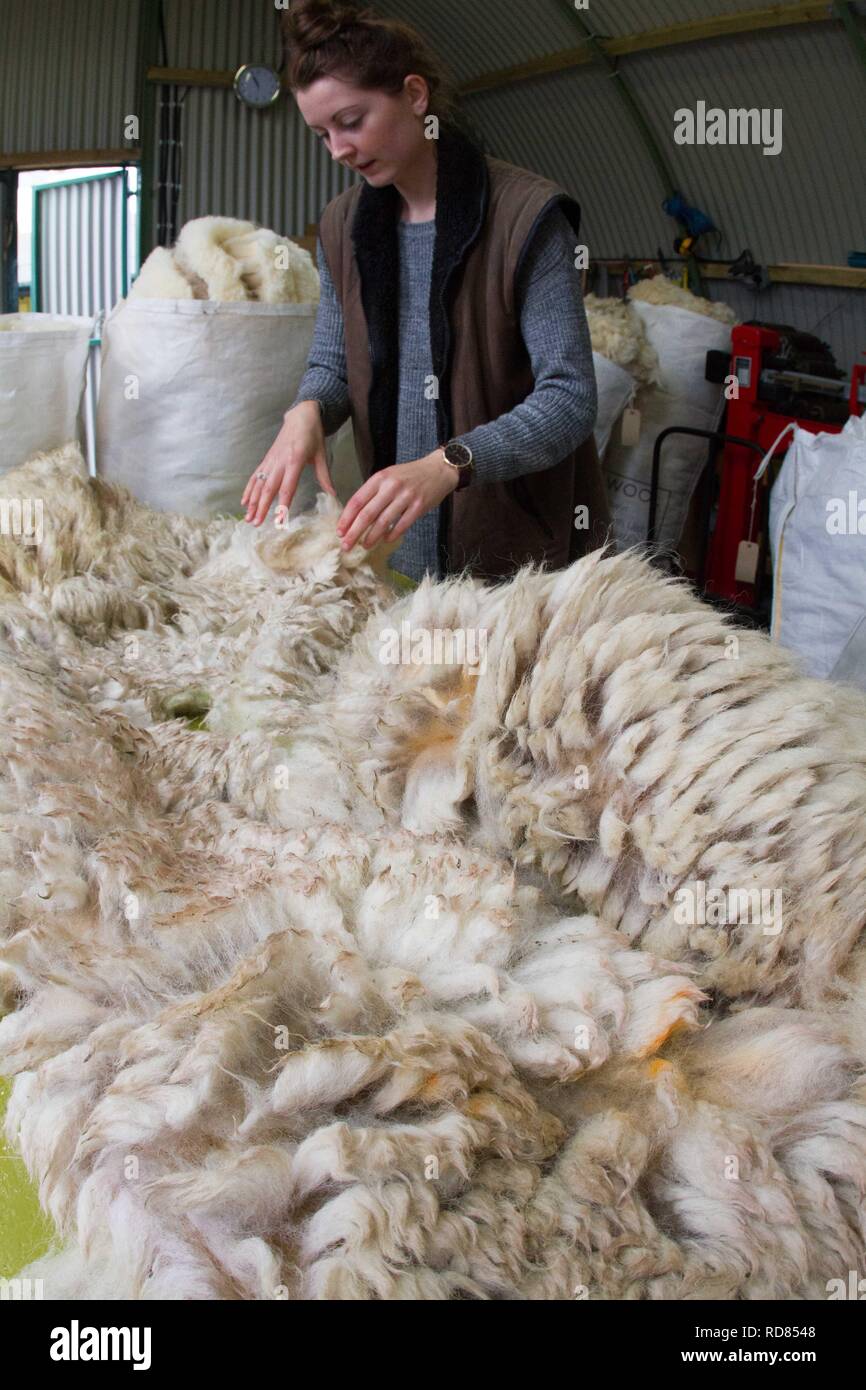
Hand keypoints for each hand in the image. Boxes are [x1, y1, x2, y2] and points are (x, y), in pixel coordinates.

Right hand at [242, 400, 335, 526]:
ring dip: (252, 501)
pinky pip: (255, 476)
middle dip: (260, 507)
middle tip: (255, 523)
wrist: (300, 416)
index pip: (287, 487)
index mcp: (295, 461)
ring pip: (259, 484)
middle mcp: (279, 462)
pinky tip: (244, 502)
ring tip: (248, 518)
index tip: (278, 520)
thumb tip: (333, 494)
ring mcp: (271, 461)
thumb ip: (325, 476)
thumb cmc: (313, 435)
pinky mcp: (266, 460)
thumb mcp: (321, 454)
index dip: (282, 504)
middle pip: (268, 489)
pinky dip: (249, 489)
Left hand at [336, 451, 457, 551]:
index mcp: (380, 478)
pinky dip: (392, 535)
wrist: (438, 469)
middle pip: (367, 514)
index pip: (357, 500)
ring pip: (383, 522)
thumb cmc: (409, 475)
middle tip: (346, 545)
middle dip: (354, 532)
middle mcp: (391, 486)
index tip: (340, 531)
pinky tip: (385, 540)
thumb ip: (373, 493)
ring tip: (365, 545)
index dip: (346, 518)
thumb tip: (355, 517)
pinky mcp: (419, 506)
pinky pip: (402, 525)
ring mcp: (406, 496)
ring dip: (372, 537)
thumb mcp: (388, 476)